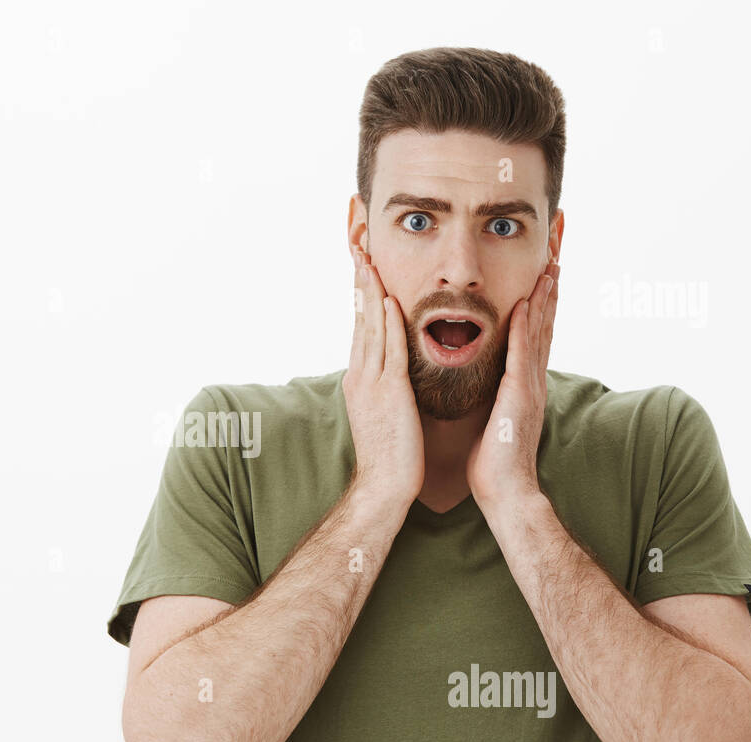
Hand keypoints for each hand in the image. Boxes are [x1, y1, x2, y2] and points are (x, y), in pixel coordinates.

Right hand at [344, 248, 425, 518]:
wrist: (383, 486)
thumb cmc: (390, 454)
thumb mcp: (384, 411)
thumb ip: (386, 385)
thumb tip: (391, 368)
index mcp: (361, 377)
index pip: (361, 325)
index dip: (362, 294)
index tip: (364, 265)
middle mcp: (361, 374)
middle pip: (360, 318)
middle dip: (360, 281)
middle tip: (359, 246)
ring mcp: (372, 382)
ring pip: (370, 327)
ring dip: (371, 291)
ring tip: (368, 258)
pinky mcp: (389, 393)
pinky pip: (388, 350)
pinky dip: (387, 323)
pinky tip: (389, 300)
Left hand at [466, 259, 559, 513]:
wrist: (505, 491)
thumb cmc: (494, 460)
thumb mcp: (494, 415)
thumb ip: (498, 393)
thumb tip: (491, 379)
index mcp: (525, 382)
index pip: (536, 331)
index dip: (542, 299)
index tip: (546, 268)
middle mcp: (533, 378)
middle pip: (546, 322)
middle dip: (551, 286)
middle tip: (558, 250)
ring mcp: (529, 386)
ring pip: (540, 331)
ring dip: (545, 296)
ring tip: (550, 263)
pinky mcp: (520, 396)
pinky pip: (522, 355)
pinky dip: (526, 327)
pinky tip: (527, 302)